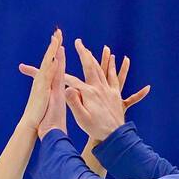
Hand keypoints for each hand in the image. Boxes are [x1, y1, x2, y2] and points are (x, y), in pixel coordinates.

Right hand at [21, 39, 149, 141]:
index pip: (73, 80)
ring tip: (104, 48)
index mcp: (89, 93)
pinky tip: (124, 60)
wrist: (115, 136)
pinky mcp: (116, 95)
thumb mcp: (81, 118)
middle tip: (78, 42)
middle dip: (84, 53)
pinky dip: (120, 68)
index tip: (55, 69)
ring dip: (104, 58)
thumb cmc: (96, 129)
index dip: (63, 75)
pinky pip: (118, 78)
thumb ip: (74, 102)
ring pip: (105, 69)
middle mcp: (100, 88)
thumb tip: (67, 88)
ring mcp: (109, 90)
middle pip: (91, 66)